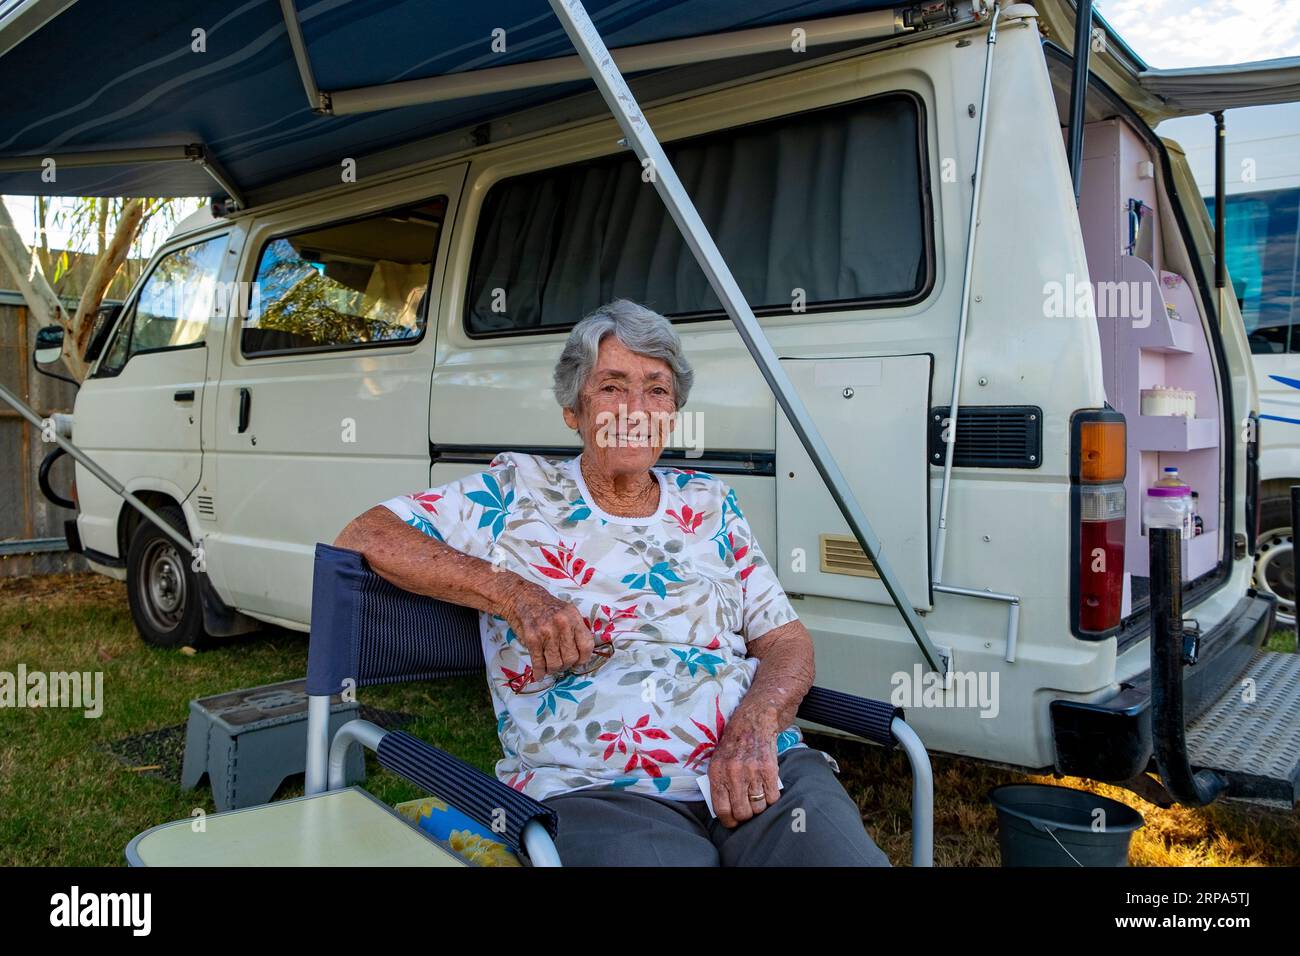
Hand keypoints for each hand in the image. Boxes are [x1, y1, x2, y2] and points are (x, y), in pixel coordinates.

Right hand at [501, 578, 593, 679]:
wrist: (523, 598)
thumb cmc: (547, 607)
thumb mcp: (567, 612)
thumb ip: (576, 630)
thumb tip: (583, 655)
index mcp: (573, 617)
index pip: (586, 645)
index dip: (583, 658)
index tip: (578, 661)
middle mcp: (562, 624)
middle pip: (571, 658)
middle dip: (567, 665)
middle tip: (562, 663)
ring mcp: (546, 632)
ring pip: (556, 663)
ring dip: (553, 669)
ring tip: (551, 666)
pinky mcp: (532, 639)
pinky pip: (538, 663)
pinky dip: (539, 672)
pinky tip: (539, 674)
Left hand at [707, 707, 780, 827]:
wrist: (754, 721)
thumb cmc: (735, 743)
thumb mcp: (718, 760)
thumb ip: (719, 783)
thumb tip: (723, 811)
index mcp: (717, 772)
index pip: (721, 809)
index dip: (729, 821)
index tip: (733, 822)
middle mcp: (734, 774)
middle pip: (742, 813)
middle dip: (746, 815)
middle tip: (748, 809)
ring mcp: (752, 772)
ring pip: (759, 807)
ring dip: (760, 806)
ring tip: (758, 795)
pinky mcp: (769, 769)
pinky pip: (773, 797)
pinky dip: (771, 797)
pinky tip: (767, 788)